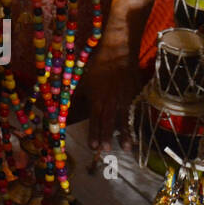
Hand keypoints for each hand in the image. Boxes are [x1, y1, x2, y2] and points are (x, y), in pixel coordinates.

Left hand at [83, 33, 140, 150]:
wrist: (118, 53)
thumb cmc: (96, 65)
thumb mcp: (82, 79)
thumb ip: (78, 95)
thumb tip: (67, 106)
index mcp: (97, 98)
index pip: (94, 119)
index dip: (93, 133)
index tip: (92, 146)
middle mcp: (110, 102)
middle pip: (108, 122)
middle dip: (107, 137)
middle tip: (106, 151)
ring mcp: (124, 100)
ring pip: (123, 120)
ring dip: (124, 135)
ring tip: (126, 148)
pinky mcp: (134, 96)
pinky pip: (133, 113)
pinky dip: (133, 124)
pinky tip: (136, 133)